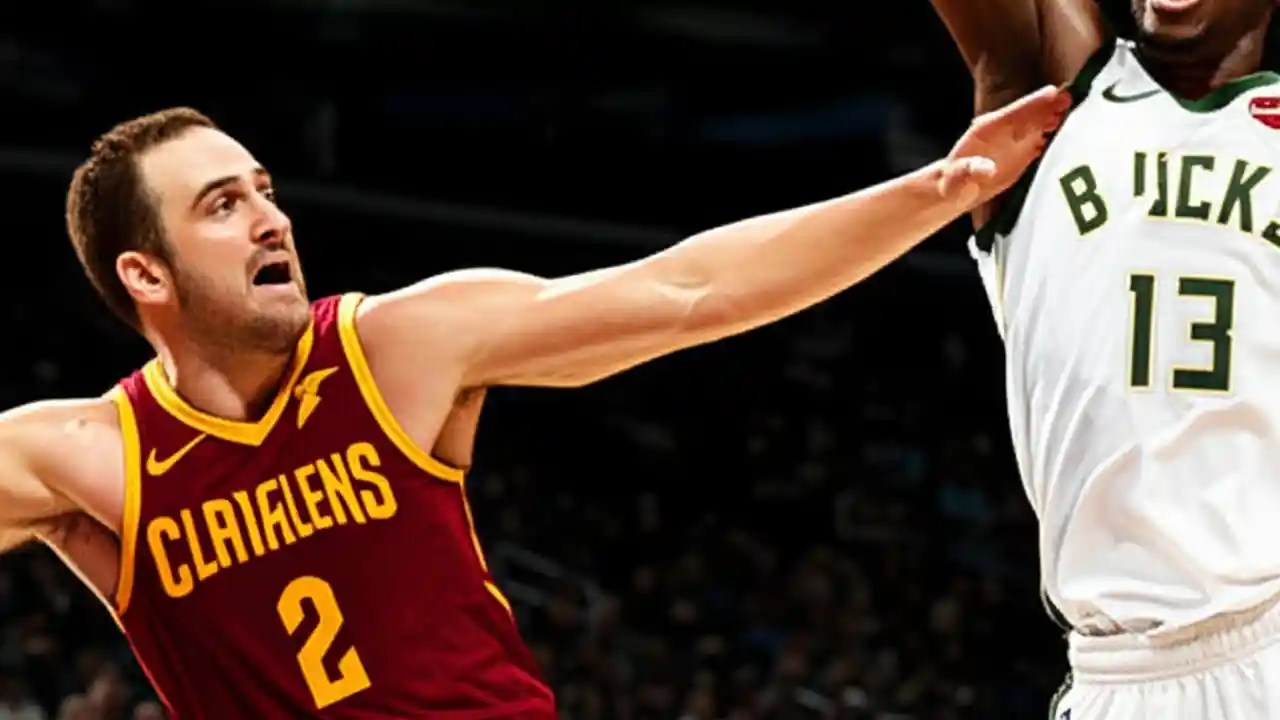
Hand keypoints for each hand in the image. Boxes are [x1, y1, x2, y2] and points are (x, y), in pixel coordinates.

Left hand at [937, 85, 1071, 206]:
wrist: (956, 191)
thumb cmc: (951, 184)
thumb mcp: (953, 180)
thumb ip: (967, 171)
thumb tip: (986, 169)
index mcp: (986, 131)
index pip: (1013, 113)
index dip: (1033, 103)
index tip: (1054, 93)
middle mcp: (1005, 131)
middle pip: (1032, 115)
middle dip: (1053, 106)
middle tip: (1077, 99)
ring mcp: (1017, 140)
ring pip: (1042, 125)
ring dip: (1060, 120)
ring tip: (1083, 115)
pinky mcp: (1026, 152)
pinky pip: (1046, 141)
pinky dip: (1059, 137)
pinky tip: (1076, 137)